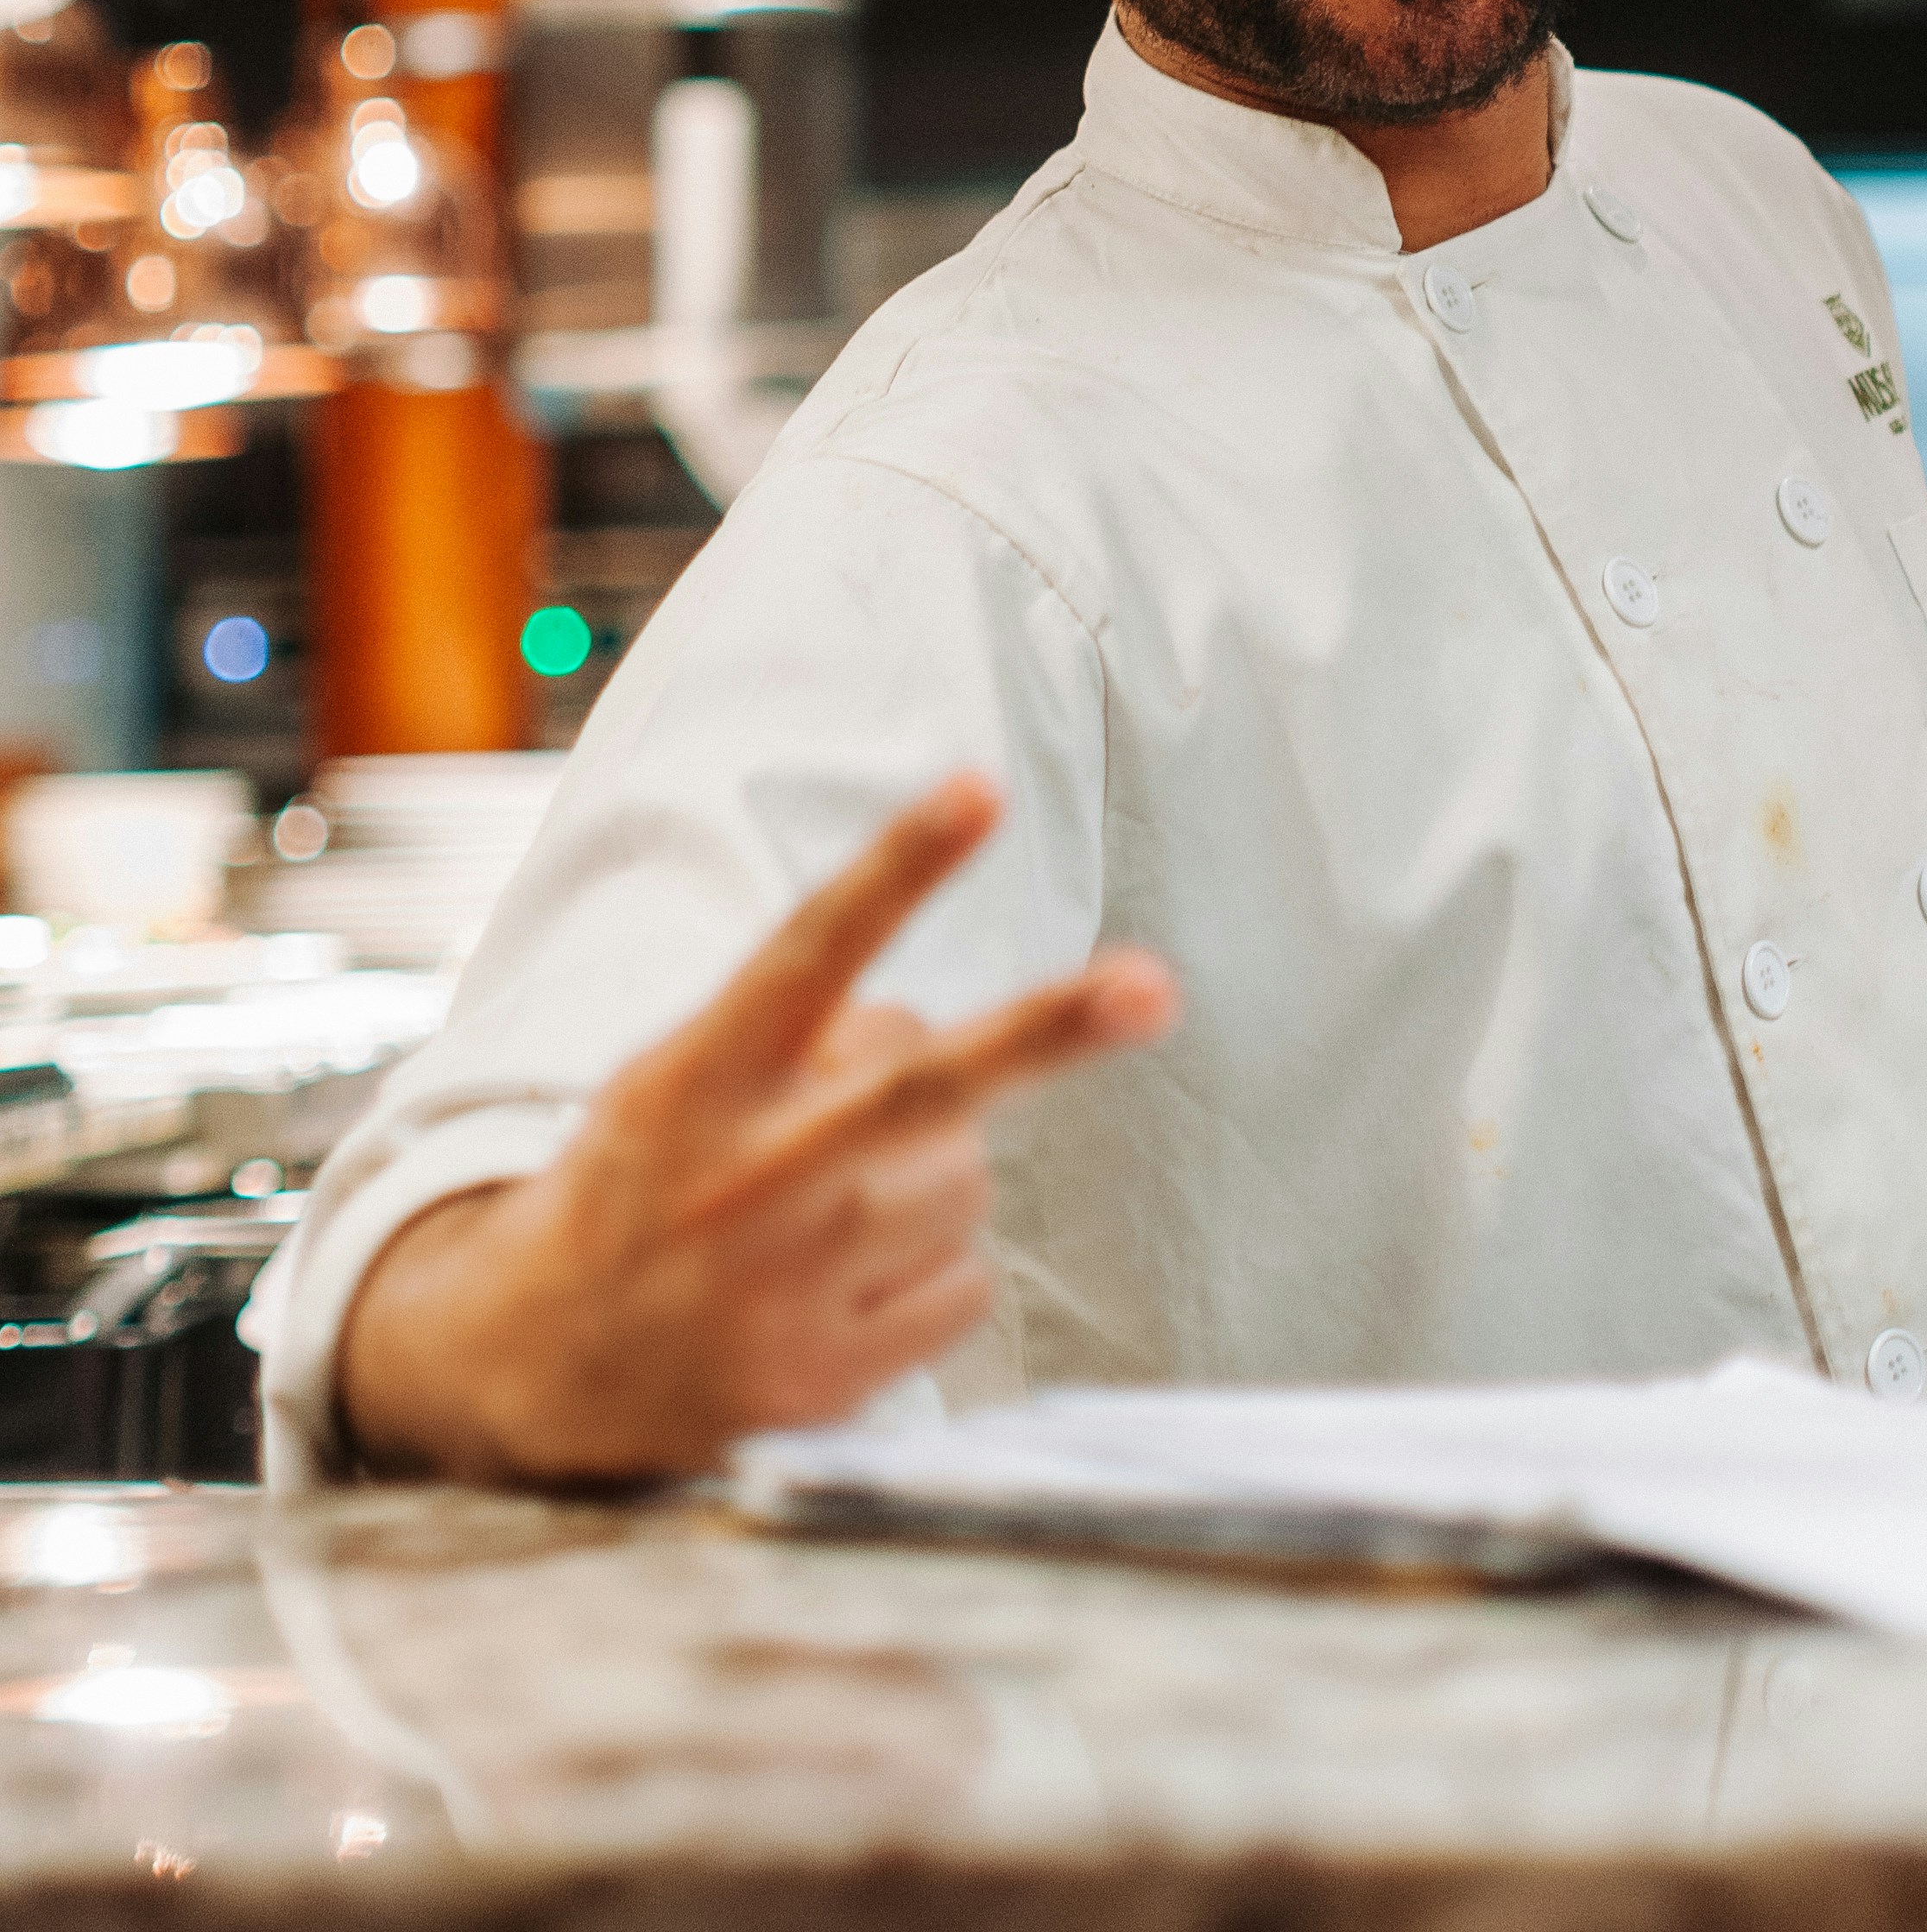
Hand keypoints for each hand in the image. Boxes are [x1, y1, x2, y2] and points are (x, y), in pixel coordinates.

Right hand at [333, 774, 1176, 1484]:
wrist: (531, 1372)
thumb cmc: (636, 1188)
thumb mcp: (672, 1081)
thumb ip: (792, 1040)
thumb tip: (927, 1031)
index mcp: (698, 1076)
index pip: (812, 946)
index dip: (900, 866)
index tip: (976, 788)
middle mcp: (748, 1174)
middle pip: (927, 1085)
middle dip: (1051, 1030)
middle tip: (1153, 987)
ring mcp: (791, 1285)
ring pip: (965, 1180)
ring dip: (935, 1177)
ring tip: (836, 1208)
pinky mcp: (826, 1381)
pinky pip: (963, 1286)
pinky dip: (930, 1277)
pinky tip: (846, 1288)